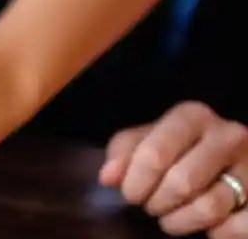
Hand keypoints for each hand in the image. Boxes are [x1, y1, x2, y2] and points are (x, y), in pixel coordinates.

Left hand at [100, 102, 247, 236]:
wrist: (231, 158)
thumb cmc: (180, 148)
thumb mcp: (148, 139)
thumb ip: (124, 152)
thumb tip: (108, 177)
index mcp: (193, 116)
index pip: (155, 154)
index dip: (136, 182)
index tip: (130, 194)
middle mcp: (228, 135)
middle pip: (181, 183)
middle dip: (157, 203)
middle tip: (151, 206)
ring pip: (209, 207)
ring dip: (180, 221)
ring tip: (170, 218)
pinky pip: (235, 227)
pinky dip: (215, 234)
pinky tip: (207, 226)